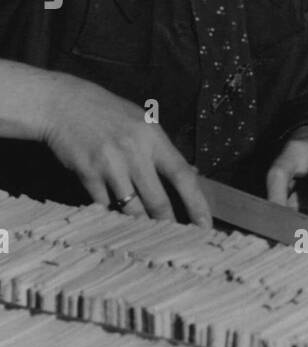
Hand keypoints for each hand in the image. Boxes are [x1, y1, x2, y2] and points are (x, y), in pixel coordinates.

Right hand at [40, 71, 211, 224]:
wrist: (62, 104)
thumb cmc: (107, 113)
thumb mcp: (142, 122)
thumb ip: (164, 149)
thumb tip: (191, 174)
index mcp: (153, 138)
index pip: (184, 176)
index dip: (197, 204)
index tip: (205, 226)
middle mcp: (134, 152)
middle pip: (158, 201)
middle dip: (168, 226)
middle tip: (175, 241)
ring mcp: (110, 164)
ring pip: (132, 210)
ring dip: (140, 226)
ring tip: (146, 236)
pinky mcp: (88, 174)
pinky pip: (105, 206)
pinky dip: (112, 214)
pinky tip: (115, 218)